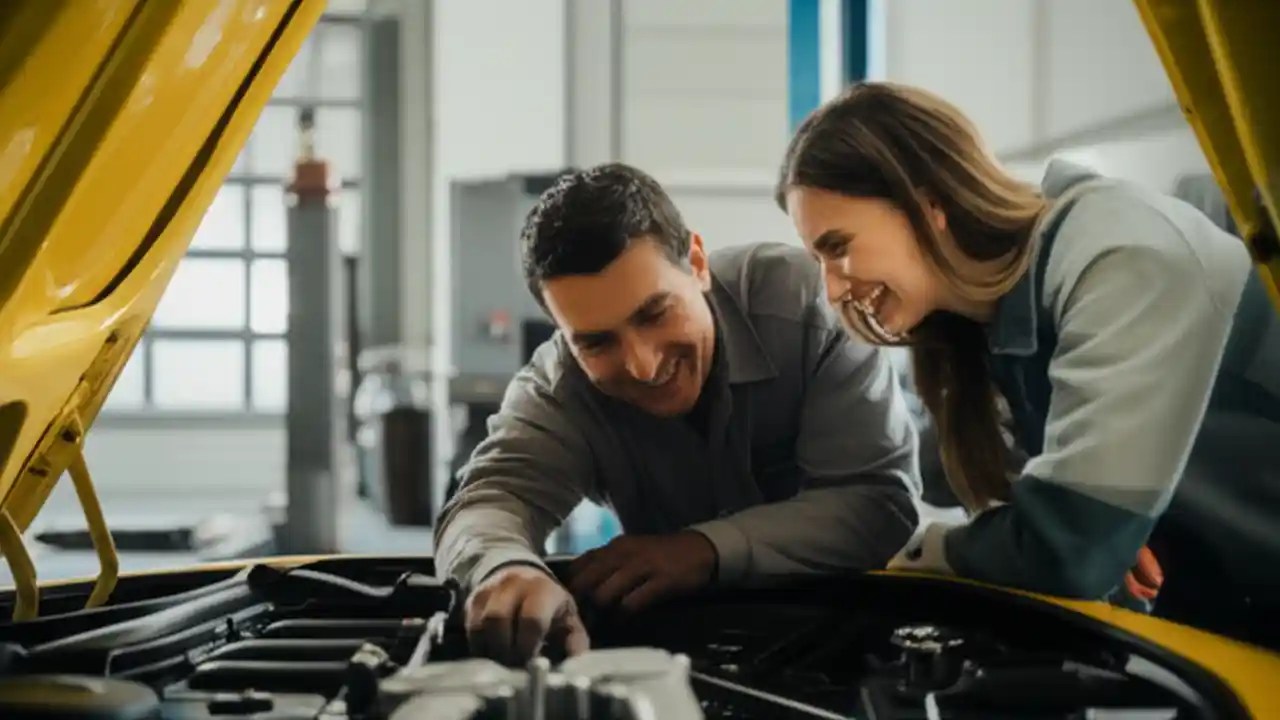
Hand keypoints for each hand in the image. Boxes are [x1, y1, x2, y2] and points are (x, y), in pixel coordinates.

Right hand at [465, 564, 589, 664]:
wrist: (522, 575)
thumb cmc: (549, 605)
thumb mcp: (568, 618)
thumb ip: (575, 643)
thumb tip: (576, 665)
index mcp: (542, 589)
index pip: (530, 619)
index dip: (528, 646)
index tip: (530, 663)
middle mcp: (513, 584)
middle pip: (498, 620)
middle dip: (506, 650)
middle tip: (514, 666)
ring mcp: (490, 590)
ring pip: (481, 625)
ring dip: (491, 650)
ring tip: (504, 662)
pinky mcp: (474, 599)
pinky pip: (471, 628)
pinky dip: (480, 646)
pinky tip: (493, 654)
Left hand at [567, 531, 717, 612]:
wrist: (697, 550)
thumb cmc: (658, 555)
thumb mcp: (629, 551)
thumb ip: (605, 563)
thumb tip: (578, 583)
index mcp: (613, 546)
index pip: (579, 565)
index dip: (569, 586)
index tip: (566, 602)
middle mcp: (623, 554)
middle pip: (587, 581)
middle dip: (580, 602)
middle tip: (578, 619)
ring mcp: (642, 566)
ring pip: (605, 594)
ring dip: (598, 613)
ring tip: (597, 624)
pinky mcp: (660, 582)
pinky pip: (631, 604)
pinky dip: (622, 617)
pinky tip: (620, 623)